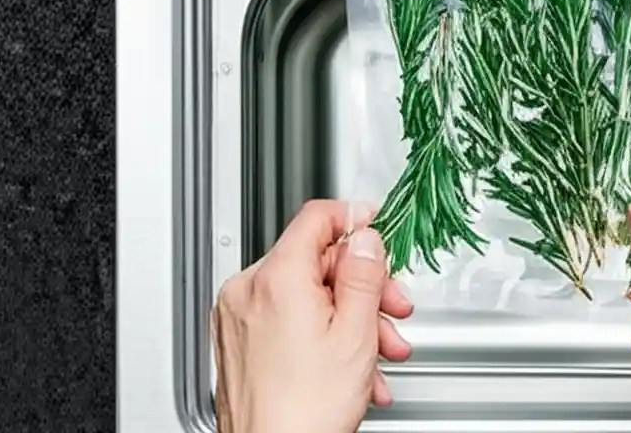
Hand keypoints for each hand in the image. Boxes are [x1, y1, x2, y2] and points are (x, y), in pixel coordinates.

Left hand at [211, 200, 414, 432]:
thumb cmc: (303, 412)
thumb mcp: (355, 333)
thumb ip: (363, 275)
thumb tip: (366, 239)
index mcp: (276, 278)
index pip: (316, 217)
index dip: (354, 219)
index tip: (376, 228)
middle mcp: (249, 291)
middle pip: (316, 262)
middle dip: (362, 288)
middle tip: (391, 311)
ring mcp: (239, 317)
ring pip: (306, 296)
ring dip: (349, 319)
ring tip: (377, 352)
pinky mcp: (239, 341)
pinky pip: (288, 321)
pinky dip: (322, 336)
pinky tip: (351, 368)